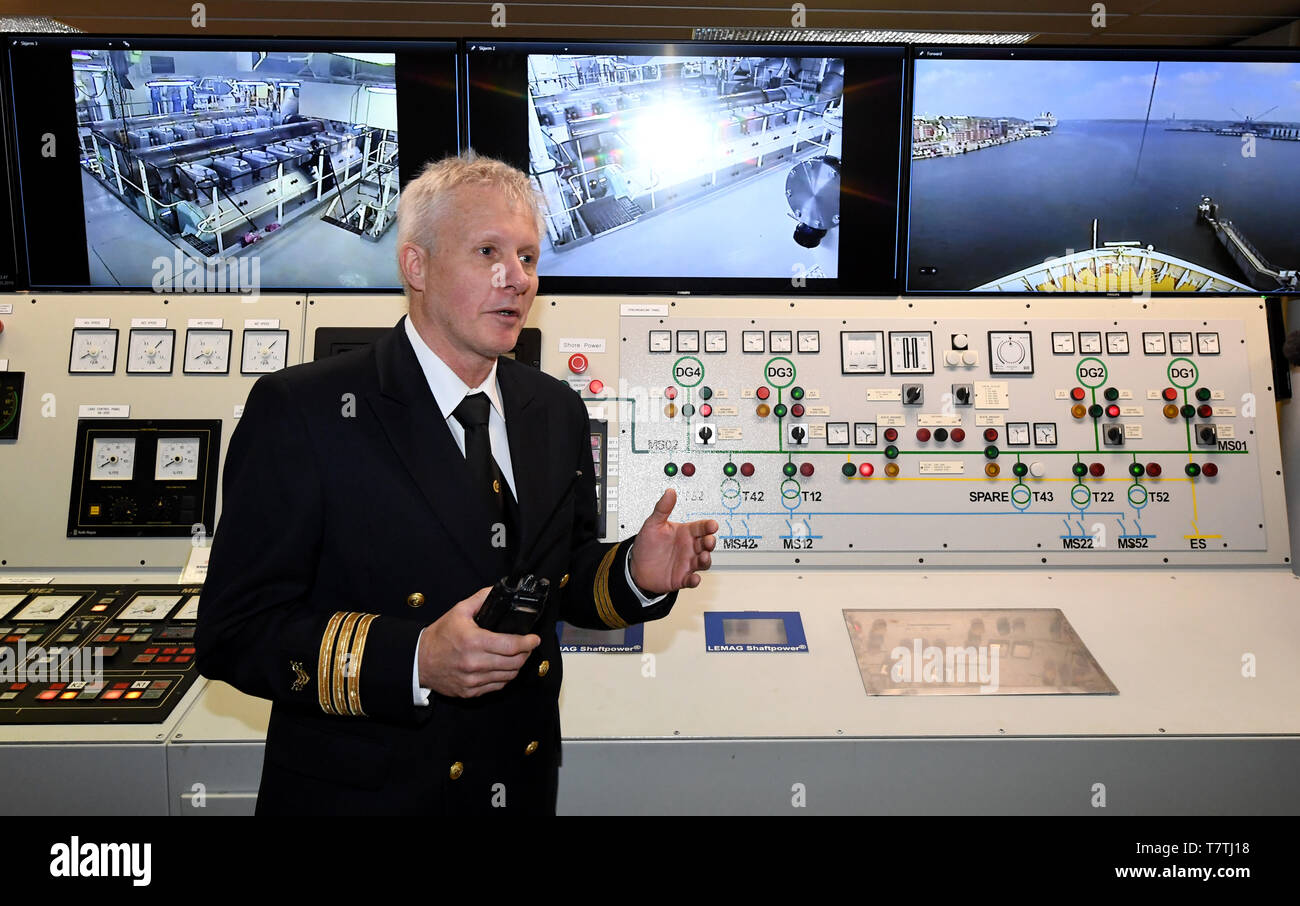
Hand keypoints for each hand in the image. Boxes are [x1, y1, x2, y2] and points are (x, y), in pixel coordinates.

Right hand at [416, 587, 539, 697]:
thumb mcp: (459, 611)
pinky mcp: (471, 692)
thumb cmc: (440, 635)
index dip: (528, 642)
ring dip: (517, 665)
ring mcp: (473, 680)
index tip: (534, 639)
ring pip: (508, 676)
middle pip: (514, 662)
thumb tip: (500, 589)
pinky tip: (504, 667)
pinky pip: (497, 686)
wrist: (419, 661)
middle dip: (526, 653)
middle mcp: (474, 663)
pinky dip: (505, 677)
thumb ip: (481, 599)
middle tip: (527, 646)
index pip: (511, 645)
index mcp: (473, 641)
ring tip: (517, 656)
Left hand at [629, 488, 717, 594]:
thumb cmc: (647, 544)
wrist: (636, 566)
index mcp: (685, 533)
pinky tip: (694, 578)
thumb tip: (669, 492)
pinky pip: (691, 579)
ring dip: (706, 559)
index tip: (712, 525)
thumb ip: (662, 508)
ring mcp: (687, 563)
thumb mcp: (653, 524)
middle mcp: (689, 548)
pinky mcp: (682, 578)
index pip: (701, 527)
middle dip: (710, 542)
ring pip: (703, 561)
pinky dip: (695, 580)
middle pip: (706, 544)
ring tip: (704, 557)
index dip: (708, 526)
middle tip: (708, 540)